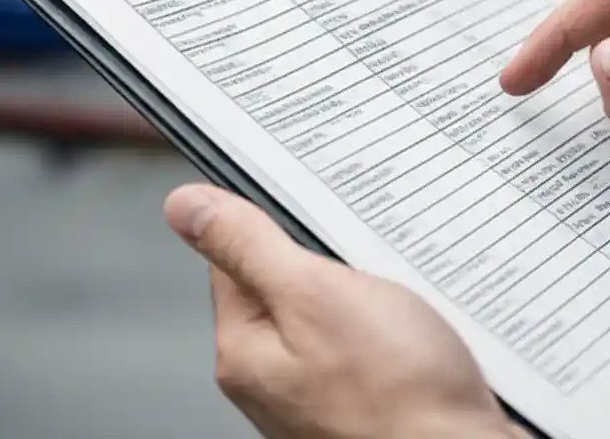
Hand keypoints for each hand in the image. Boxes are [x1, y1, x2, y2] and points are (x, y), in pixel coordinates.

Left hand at [164, 185, 524, 438]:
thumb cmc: (399, 397)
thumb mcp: (315, 294)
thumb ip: (250, 247)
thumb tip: (187, 208)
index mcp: (246, 351)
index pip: (236, 258)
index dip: (279, 226)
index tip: (318, 217)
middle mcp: (276, 380)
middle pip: (292, 285)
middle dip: (336, 263)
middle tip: (371, 264)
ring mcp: (323, 395)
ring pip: (342, 313)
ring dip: (375, 295)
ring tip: (404, 304)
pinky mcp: (369, 401)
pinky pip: (377, 345)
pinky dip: (401, 330)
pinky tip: (422, 335)